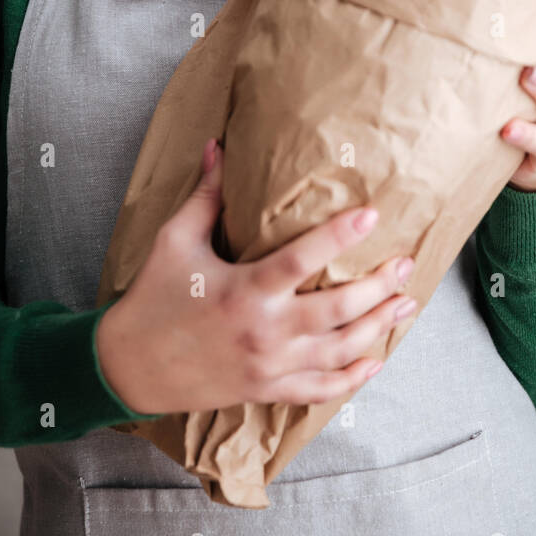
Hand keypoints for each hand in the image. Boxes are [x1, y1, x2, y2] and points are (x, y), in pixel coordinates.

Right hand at [96, 139, 417, 414]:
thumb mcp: (175, 241)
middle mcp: (263, 332)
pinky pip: (319, 389)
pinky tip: (375, 360)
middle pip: (338, 310)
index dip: (340, 235)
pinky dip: (351, 379)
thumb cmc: (153, 298)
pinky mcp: (266, 390)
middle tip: (406, 263)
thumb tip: (217, 146)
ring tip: (406, 302)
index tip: (372, 215)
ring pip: (338, 350)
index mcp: (244, 290)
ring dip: (378, 327)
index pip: (303, 259)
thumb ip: (205, 196)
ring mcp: (268, 366)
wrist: (129, 367)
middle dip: (378, 286)